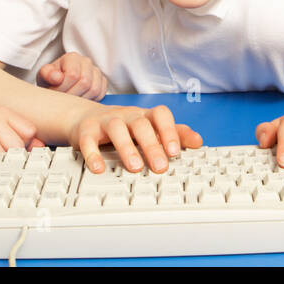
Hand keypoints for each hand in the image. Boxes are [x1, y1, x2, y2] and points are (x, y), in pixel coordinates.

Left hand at [38, 52, 106, 100]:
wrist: (57, 83)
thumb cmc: (51, 80)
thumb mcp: (44, 76)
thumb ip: (47, 74)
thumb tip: (57, 77)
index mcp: (72, 58)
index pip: (73, 75)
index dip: (63, 88)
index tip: (54, 94)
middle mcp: (86, 62)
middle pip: (85, 82)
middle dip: (72, 95)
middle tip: (62, 101)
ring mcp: (96, 72)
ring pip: (94, 89)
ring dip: (81, 100)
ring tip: (70, 102)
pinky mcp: (102, 82)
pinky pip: (101, 94)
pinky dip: (91, 100)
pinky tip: (79, 100)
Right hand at [72, 104, 201, 173]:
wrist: (85, 119)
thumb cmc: (125, 127)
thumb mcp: (149, 129)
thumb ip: (174, 134)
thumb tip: (198, 141)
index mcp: (144, 116)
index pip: (160, 115)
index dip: (169, 131)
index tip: (175, 152)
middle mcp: (127, 116)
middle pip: (141, 124)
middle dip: (151, 145)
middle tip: (160, 166)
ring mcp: (105, 121)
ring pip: (117, 128)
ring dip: (127, 148)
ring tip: (135, 167)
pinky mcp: (86, 131)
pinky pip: (88, 140)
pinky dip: (93, 154)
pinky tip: (99, 169)